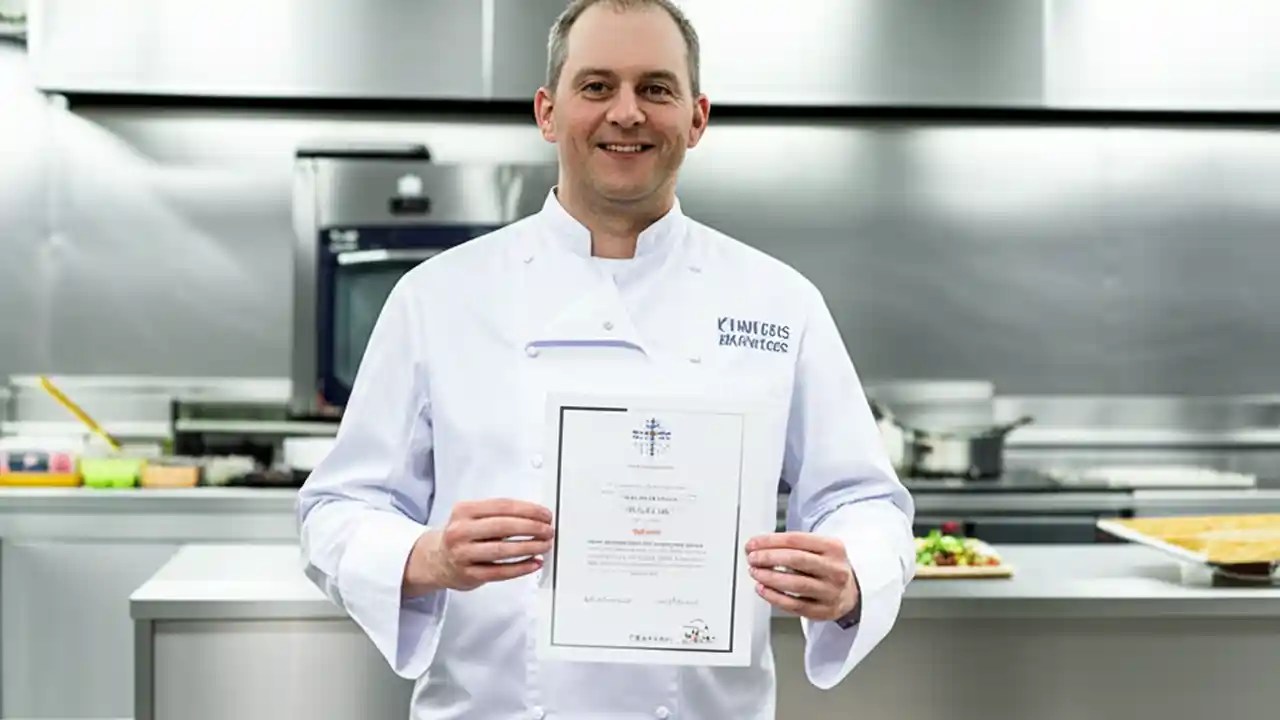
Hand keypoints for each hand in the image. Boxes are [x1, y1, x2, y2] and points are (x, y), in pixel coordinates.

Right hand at [403, 499, 553, 595]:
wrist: (436, 560)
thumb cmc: (461, 535)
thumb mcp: (472, 516)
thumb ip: (499, 514)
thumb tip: (536, 516)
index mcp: (464, 511)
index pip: (502, 506)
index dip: (528, 509)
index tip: (545, 514)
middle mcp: (460, 531)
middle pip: (503, 526)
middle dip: (531, 527)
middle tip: (548, 530)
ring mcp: (463, 554)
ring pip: (502, 550)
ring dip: (529, 547)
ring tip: (544, 545)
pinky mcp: (469, 575)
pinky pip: (500, 572)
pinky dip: (521, 568)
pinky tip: (534, 563)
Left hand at [745, 532, 859, 621]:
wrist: (851, 593)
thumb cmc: (828, 567)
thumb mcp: (819, 548)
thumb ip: (792, 546)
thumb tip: (757, 547)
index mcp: (833, 547)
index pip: (796, 540)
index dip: (770, 541)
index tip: (753, 544)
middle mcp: (834, 569)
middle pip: (796, 560)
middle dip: (769, 558)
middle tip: (752, 558)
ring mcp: (830, 591)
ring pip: (795, 584)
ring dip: (769, 577)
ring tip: (755, 573)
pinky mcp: (823, 611)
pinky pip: (795, 605)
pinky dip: (774, 597)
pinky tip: (763, 590)